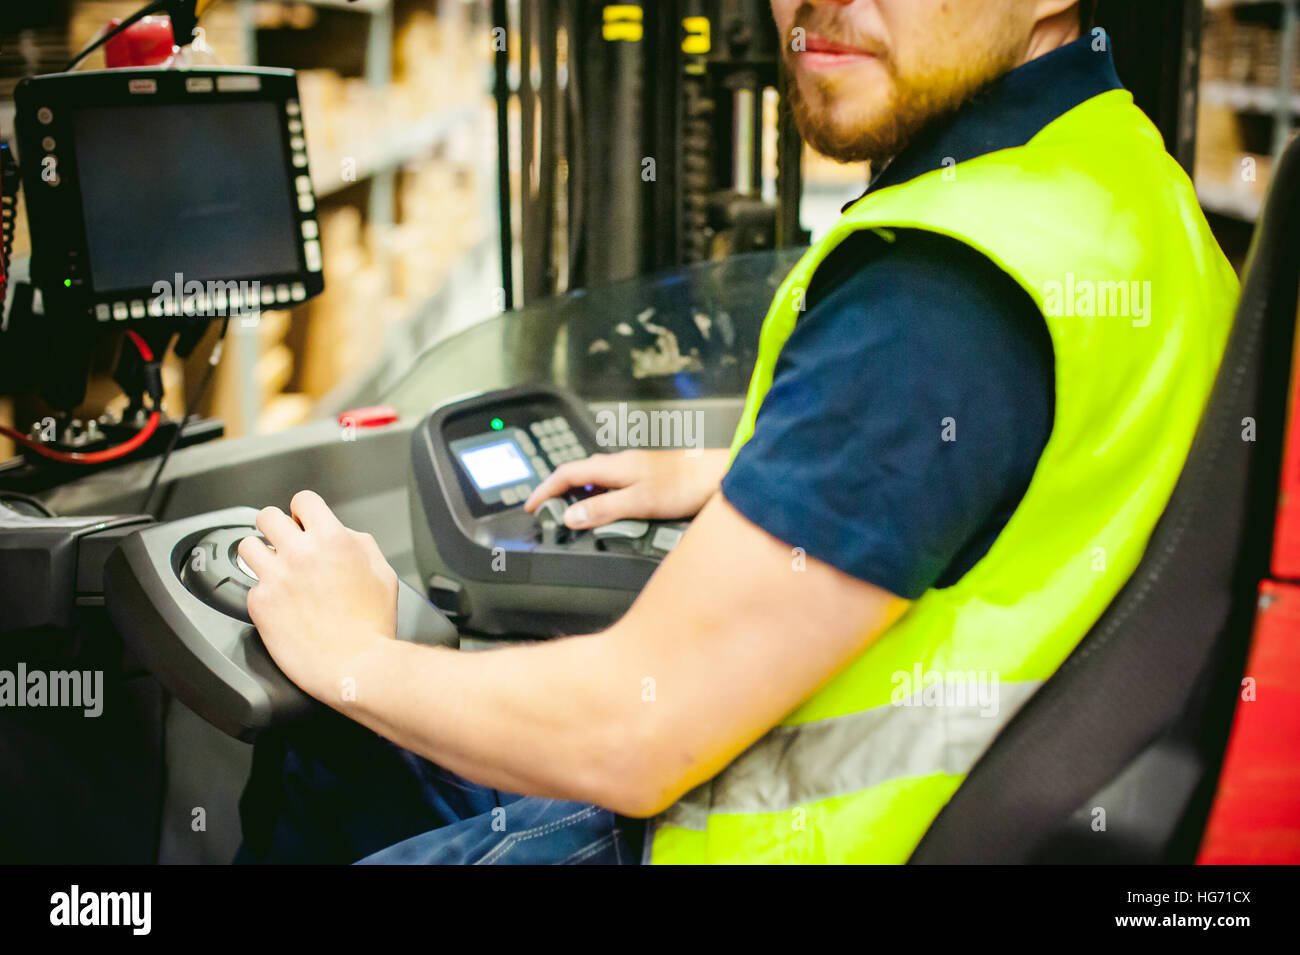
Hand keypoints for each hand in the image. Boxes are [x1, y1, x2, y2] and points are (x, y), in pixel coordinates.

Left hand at [237, 490, 398, 703]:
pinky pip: (250, 586)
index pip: (303, 500)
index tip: (303, 524)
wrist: (356, 665)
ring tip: (273, 570)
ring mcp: (277, 577)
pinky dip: (263, 593)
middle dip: (276, 529)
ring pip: (247, 546)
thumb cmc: (373, 625)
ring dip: (260, 555)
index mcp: (333, 539)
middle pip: (267, 516)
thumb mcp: (383, 572)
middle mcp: (300, 553)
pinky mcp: (261, 603)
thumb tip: (342, 535)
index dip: (303, 512)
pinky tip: (280, 605)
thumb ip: (360, 544)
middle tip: (284, 545)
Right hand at [522, 448, 730, 528]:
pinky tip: (614, 513)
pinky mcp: (652, 477)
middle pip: (580, 473)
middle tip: (549, 513)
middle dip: (560, 491)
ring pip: (599, 479)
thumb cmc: (689, 483)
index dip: (544, 489)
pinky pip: (616, 485)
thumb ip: (604, 509)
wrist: (724, 476)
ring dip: (582, 495)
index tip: (531, 506)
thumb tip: (571, 518)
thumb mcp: (641, 501)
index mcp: (615, 465)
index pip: (566, 472)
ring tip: (576, 517)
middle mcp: (623, 462)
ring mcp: (638, 468)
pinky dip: (603, 498)